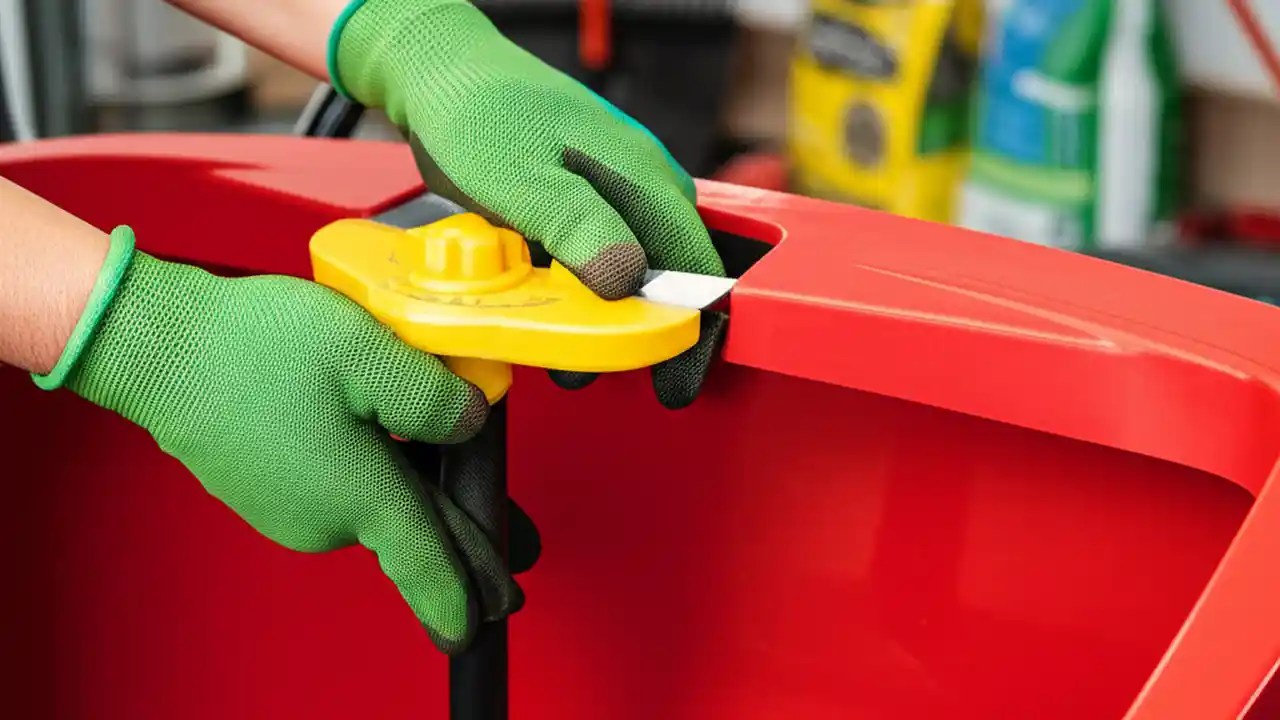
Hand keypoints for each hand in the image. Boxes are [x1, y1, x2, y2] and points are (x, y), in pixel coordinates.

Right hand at [62, 230, 533, 653]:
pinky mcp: (269, 486)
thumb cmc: (255, 348)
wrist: (157, 344)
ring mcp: (291, 507)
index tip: (481, 622)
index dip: (463, 592)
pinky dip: (375, 466)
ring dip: (418, 483)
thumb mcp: (371, 355)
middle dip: (464, 536)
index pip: (427, 564)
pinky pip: (341, 483)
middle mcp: (324, 519)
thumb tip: (470, 423)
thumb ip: (436, 398)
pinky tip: (385, 429)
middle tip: (513, 551)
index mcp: (360, 498)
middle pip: (412, 529)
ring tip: (455, 456)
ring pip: (377, 498)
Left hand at [332, 0, 727, 407]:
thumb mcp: (519, 177)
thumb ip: (576, 224)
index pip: (694, 262)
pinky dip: (583, 290)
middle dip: (651, 330)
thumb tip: (629, 279)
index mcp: (638, 173)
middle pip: (670, 268)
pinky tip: (555, 310)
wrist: (437, 70)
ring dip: (611, 315)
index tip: (675, 378)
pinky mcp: (579, 195)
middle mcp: (636, 178)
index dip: (691, 327)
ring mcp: (609, 185)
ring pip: (633, 264)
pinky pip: (598, 252)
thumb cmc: (476, 111)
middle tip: (625, 376)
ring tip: (577, 357)